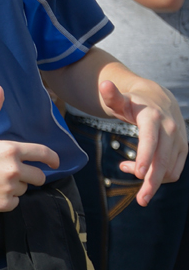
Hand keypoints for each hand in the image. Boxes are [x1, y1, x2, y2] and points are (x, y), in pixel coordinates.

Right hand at [0, 85, 59, 212]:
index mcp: (9, 150)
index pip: (43, 154)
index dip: (52, 158)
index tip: (55, 162)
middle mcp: (13, 170)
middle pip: (39, 177)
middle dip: (30, 174)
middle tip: (11, 172)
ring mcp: (9, 188)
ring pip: (24, 189)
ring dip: (14, 186)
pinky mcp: (3, 204)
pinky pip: (15, 202)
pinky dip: (6, 198)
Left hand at [100, 79, 187, 204]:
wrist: (160, 100)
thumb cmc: (134, 102)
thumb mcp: (121, 99)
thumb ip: (111, 95)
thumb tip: (103, 84)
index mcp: (153, 118)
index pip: (150, 139)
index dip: (144, 156)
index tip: (136, 172)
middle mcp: (170, 130)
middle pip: (162, 161)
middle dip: (152, 181)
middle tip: (141, 200)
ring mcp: (179, 141)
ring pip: (170, 169)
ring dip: (152, 179)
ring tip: (126, 169)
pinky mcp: (184, 150)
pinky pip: (174, 170)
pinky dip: (160, 176)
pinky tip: (140, 170)